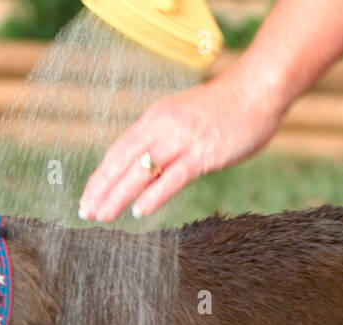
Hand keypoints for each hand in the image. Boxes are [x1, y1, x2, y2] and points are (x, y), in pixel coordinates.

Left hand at [78, 67, 282, 221]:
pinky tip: (139, 211)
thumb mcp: (184, 119)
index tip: (87, 197)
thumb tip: (149, 164)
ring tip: (103, 215)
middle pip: (123, 160)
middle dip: (101, 188)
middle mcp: (163, 126)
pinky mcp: (203, 152)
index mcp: (156, 118)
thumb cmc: (224, 108)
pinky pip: (173, 177)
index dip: (101, 175)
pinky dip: (154, 195)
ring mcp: (183, 139)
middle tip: (85, 212)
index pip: (119, 150)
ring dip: (119, 194)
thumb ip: (165, 138)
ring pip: (142, 170)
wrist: (257, 90)